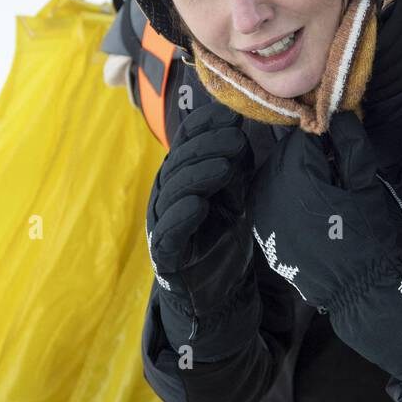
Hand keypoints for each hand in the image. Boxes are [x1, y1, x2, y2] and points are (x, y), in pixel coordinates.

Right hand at [146, 101, 256, 335]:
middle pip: (181, 163)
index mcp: (181, 175)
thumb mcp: (233, 192)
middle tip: (236, 138)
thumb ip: (233, 163)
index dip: (203, 126)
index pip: (186, 143)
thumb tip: (239, 124)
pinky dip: (182, 216)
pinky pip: (169, 231)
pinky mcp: (166, 252)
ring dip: (199, 175)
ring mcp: (163, 222)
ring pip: (174, 192)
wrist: (218, 287)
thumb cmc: (223, 232)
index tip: (229, 113)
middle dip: (207, 147)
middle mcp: (167, 194)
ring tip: (225, 167)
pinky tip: (199, 204)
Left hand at [249, 112, 401, 377]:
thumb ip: (350, 143)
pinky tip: (307, 208)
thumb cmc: (367, 234)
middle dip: (307, 153)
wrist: (355, 288)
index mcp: (296, 174)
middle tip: (334, 164)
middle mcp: (270, 189)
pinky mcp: (261, 229)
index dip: (324, 132)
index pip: (304, 135)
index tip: (339, 138)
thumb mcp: (365, 183)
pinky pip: (268, 197)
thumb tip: (339, 111)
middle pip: (285, 153)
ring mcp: (261, 211)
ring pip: (274, 173)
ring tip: (322, 187)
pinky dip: (285, 193)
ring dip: (294, 172)